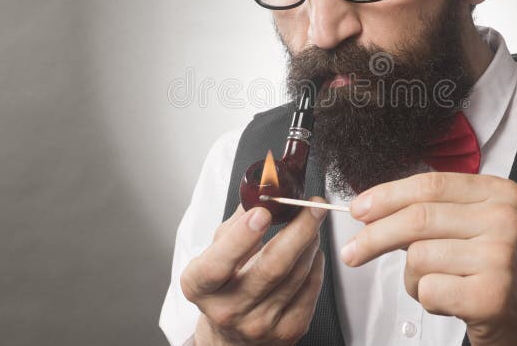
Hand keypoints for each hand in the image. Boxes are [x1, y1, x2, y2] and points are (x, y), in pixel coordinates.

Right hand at [181, 199, 326, 345]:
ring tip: (312, 221)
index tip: (262, 211)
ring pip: (297, 275)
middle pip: (271, 268)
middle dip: (298, 230)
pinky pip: (311, 288)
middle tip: (313, 205)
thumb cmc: (224, 281)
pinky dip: (315, 262)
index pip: (218, 264)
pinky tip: (310, 248)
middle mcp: (228, 310)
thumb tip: (264, 186)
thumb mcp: (217, 248)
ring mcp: (260, 325)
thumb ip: (238, 220)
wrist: (232, 331)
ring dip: (310, 241)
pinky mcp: (288, 331)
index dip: (241, 238)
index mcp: (200, 286)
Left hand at [342, 172, 516, 345]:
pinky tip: (451, 302)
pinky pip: (429, 290)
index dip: (386, 196)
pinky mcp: (492, 295)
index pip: (429, 185)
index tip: (358, 209)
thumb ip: (434, 211)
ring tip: (437, 285)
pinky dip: (427, 300)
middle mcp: (504, 220)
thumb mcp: (476, 227)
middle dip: (374, 237)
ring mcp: (501, 257)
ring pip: (418, 257)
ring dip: (412, 278)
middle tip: (352, 252)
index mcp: (500, 193)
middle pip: (417, 219)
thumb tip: (371, 208)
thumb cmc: (497, 272)